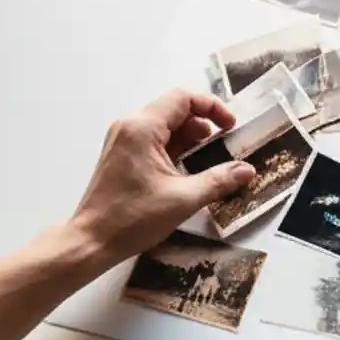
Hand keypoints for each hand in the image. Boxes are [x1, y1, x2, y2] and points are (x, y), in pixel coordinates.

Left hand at [71, 89, 254, 265]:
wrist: (92, 241)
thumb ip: (219, 180)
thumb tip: (247, 170)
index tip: (230, 127)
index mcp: (142, 128)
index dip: (212, 107)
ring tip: (209, 159)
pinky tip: (188, 169)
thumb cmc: (133, 218)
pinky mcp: (121, 155)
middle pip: (174, 110)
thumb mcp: (184, 199)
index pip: (183, 98)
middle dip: (203, 124)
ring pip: (164, 125)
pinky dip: (174, 148)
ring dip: (189, 137)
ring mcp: (123, 140)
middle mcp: (130, 126)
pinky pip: (153, 140)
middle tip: (223, 145)